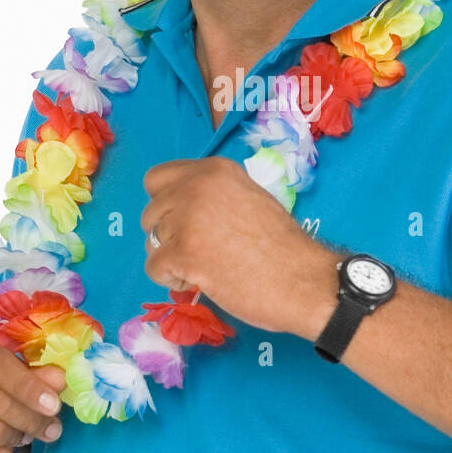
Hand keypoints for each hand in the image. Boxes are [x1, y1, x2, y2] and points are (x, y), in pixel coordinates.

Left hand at [140, 156, 338, 336]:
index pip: (157, 178)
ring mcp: (188, 218)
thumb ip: (213, 196)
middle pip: (150, 212)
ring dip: (170, 259)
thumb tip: (180, 209)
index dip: (165, 204)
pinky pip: (153, 268)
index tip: (182, 222)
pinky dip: (171, 281)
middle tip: (196, 251)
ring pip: (149, 241)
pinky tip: (198, 282)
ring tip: (202, 268)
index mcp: (214, 170)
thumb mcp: (248, 199)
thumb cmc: (282, 247)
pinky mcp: (184, 252)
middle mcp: (197, 186)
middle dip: (166, 236)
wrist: (302, 280)